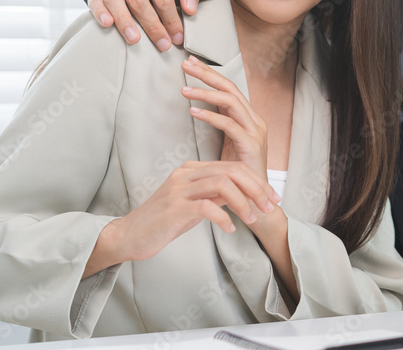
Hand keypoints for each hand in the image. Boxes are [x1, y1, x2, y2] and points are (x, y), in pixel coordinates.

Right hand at [88, 0, 203, 49]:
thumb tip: (190, 9)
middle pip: (140, 2)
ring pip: (116, 2)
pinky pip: (95, 2)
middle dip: (153, 27)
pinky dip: (100, 13)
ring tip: (135, 40)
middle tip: (163, 45)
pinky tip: (108, 24)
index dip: (171, 19)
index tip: (178, 37)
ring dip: (126, 23)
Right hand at [112, 160, 279, 262]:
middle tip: (269, 207)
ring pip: (222, 184)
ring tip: (252, 219)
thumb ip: (216, 195)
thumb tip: (243, 194)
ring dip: (243, 202)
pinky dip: (223, 217)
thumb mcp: (195, 204)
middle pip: (232, 170)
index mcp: (192, 170)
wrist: (130, 235)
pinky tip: (230, 229)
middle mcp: (186, 175)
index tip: (272, 198)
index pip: (233, 167)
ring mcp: (179, 190)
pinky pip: (206, 206)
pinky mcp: (174, 208)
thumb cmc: (165, 221)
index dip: (257, 181)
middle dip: (256, 188)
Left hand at [180, 56, 269, 180]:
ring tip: (184, 89)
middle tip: (186, 64)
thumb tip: (202, 106)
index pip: (229, 89)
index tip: (191, 63)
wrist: (256, 202)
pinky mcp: (251, 145)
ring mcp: (255, 132)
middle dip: (207, 74)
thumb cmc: (238, 175)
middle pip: (231, 89)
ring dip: (206, 93)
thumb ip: (221, 125)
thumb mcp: (229, 145)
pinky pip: (229, 125)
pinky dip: (211, 116)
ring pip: (231, 102)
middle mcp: (255, 121)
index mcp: (249, 119)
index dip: (210, 74)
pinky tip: (193, 111)